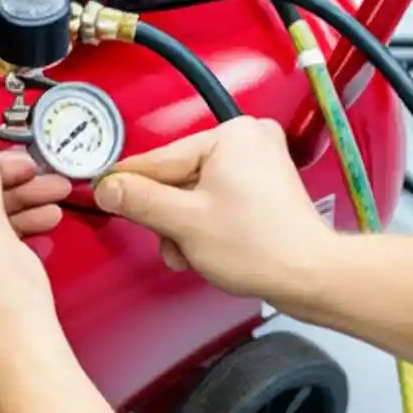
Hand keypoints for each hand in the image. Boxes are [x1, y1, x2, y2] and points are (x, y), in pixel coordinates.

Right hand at [93, 117, 329, 299]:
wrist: (310, 276)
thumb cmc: (263, 246)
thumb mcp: (184, 222)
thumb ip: (140, 201)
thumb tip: (110, 187)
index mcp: (230, 135)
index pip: (160, 159)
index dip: (128, 183)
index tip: (102, 192)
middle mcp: (247, 140)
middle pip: (177, 177)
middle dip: (167, 216)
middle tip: (168, 240)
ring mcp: (258, 163)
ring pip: (194, 192)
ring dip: (184, 226)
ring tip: (193, 251)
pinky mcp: (262, 186)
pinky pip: (215, 199)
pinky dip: (204, 224)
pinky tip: (206, 248)